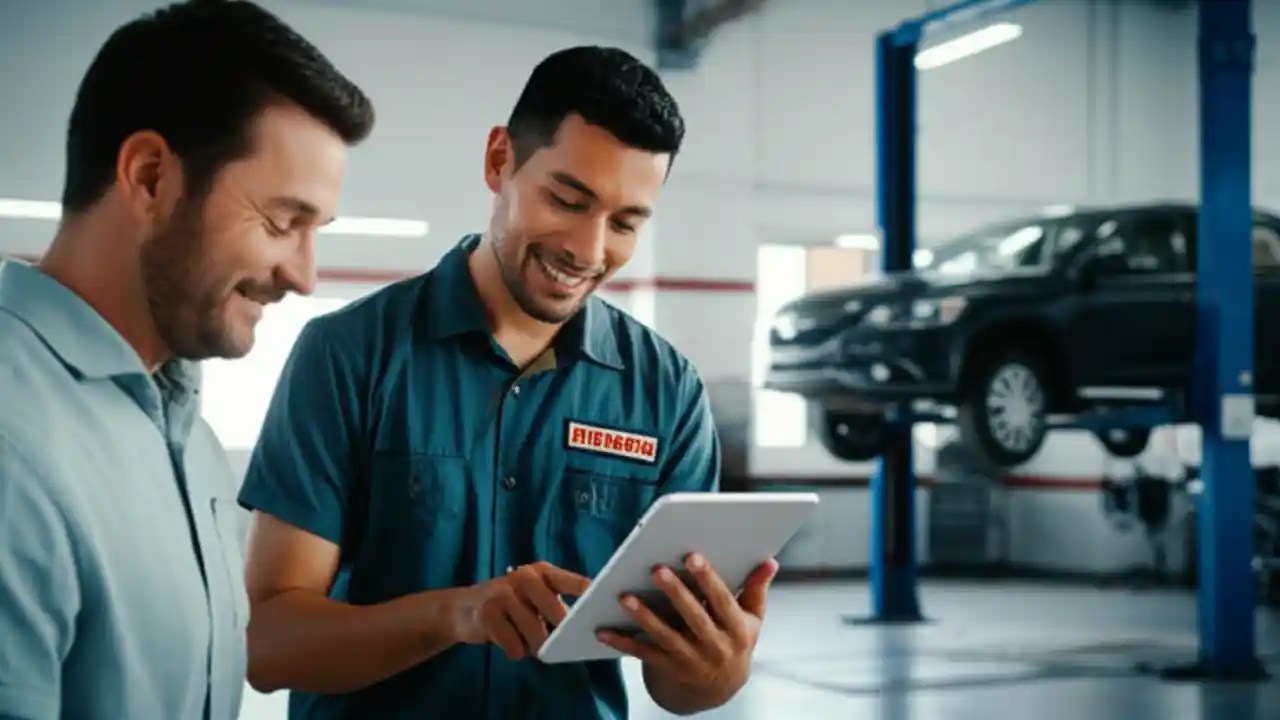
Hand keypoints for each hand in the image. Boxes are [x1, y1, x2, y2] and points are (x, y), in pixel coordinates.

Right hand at [450, 561, 590, 660]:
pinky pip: (512, 642)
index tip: (604, 606)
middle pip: (554, 608)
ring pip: (534, 629)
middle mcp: (524, 576)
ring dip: (537, 645)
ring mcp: (503, 592)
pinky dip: (516, 650)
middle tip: (566, 642)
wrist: (464, 609)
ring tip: (533, 647)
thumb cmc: (511, 607)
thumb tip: (587, 628)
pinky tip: (513, 647)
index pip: (572, 581)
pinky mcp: (487, 611)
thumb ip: (557, 608)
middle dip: (562, 629)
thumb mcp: (534, 600)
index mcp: (542, 572)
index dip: (589, 594)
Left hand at [596, 554, 779, 704]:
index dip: (709, 580)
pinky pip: (644, 655)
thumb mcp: (752, 620)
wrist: (719, 688)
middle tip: (656, 569)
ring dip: (645, 617)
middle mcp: (715, 648)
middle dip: (676, 594)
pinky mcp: (668, 669)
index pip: (723, 603)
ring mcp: (691, 661)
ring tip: (625, 597)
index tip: (692, 557)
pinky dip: (623, 643)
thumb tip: (770, 561)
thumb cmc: (735, 642)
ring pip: (666, 637)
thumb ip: (756, 590)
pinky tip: (603, 630)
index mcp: (738, 631)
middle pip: (694, 618)